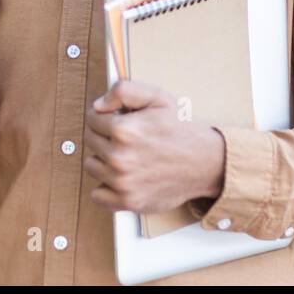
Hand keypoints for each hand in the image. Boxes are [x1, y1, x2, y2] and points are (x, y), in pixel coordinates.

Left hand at [83, 79, 224, 213]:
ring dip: (103, 159)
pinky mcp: (128, 201)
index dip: (103, 115)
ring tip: (126, 154)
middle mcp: (120, 158)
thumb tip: (98, 105)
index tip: (114, 119)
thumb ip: (124, 91)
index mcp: (124, 131)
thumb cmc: (180, 130)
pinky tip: (122, 176)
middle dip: (103, 135)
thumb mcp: (157, 98)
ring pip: (91, 166)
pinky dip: (106, 187)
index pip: (92, 118)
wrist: (204, 162)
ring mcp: (123, 182)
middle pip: (90, 141)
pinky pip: (97, 195)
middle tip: (124, 137)